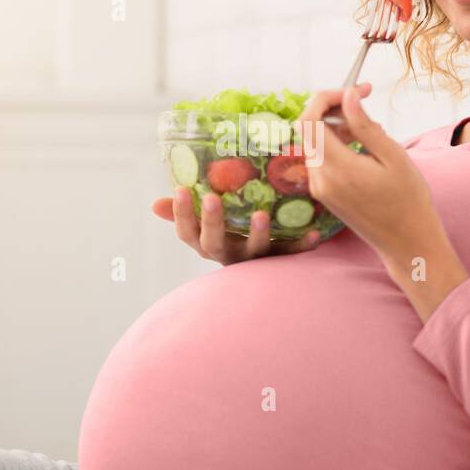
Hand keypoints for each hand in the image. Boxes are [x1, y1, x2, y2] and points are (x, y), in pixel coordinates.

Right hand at [151, 188, 321, 264]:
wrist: (263, 280)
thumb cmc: (230, 234)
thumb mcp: (206, 224)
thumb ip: (184, 213)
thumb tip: (154, 205)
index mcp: (207, 243)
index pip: (187, 232)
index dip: (181, 213)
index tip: (180, 189)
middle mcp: (227, 254)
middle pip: (213, 243)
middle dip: (212, 221)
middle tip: (211, 197)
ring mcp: (253, 260)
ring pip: (252, 251)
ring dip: (256, 234)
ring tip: (260, 214)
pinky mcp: (278, 262)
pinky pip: (290, 255)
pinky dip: (301, 245)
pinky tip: (314, 234)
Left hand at [295, 84, 455, 281]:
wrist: (407, 243)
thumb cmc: (409, 201)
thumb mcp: (393, 157)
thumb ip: (365, 125)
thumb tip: (348, 96)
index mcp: (337, 169)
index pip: (310, 121)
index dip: (326, 98)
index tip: (355, 90)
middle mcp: (321, 179)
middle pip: (309, 129)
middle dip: (334, 108)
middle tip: (366, 100)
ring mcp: (320, 189)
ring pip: (315, 142)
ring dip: (337, 126)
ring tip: (373, 129)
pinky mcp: (324, 194)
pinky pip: (322, 159)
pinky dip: (338, 144)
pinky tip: (365, 147)